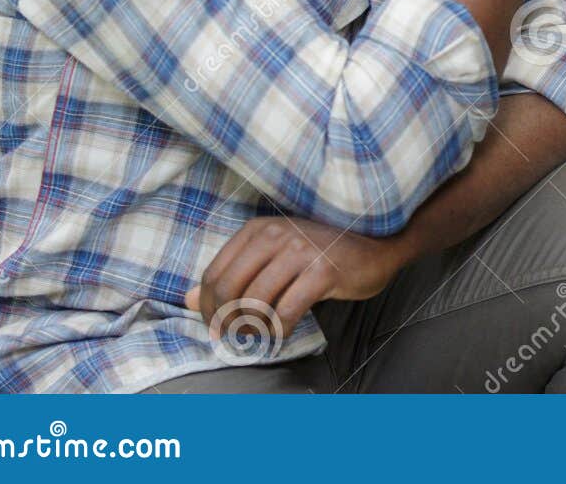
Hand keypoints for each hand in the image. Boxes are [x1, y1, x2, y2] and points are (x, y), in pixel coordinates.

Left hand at [185, 218, 403, 344]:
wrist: (378, 245)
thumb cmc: (323, 253)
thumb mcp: (274, 256)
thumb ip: (232, 274)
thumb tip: (187, 300)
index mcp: (259, 229)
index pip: (214, 273)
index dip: (207, 307)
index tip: (216, 326)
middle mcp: (276, 235)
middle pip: (228, 288)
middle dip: (226, 321)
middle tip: (236, 336)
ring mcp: (300, 251)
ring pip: (255, 302)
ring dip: (253, 329)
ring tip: (261, 334)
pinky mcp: (323, 271)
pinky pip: (287, 311)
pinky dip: (279, 330)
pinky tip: (283, 331)